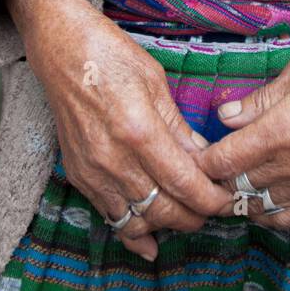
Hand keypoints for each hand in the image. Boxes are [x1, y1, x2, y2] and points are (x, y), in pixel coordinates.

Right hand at [1, 0, 231, 259]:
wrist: (61, 49)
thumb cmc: (111, 55)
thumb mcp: (156, 82)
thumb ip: (179, 127)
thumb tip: (204, 158)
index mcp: (139, 130)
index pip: (185, 183)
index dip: (211, 200)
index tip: (228, 200)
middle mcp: (114, 159)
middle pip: (164, 209)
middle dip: (195, 215)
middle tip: (214, 208)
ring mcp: (93, 171)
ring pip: (138, 220)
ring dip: (166, 224)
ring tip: (186, 216)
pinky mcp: (78, 175)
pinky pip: (109, 215)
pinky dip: (131, 230)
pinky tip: (149, 241)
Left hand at [193, 34, 289, 230]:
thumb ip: (257, 100)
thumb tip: (224, 116)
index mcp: (281, 131)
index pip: (223, 161)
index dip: (202, 161)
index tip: (194, 154)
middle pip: (237, 187)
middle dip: (218, 179)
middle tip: (208, 168)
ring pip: (259, 206)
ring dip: (242, 196)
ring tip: (232, 181)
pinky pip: (288, 216)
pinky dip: (269, 209)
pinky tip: (263, 192)